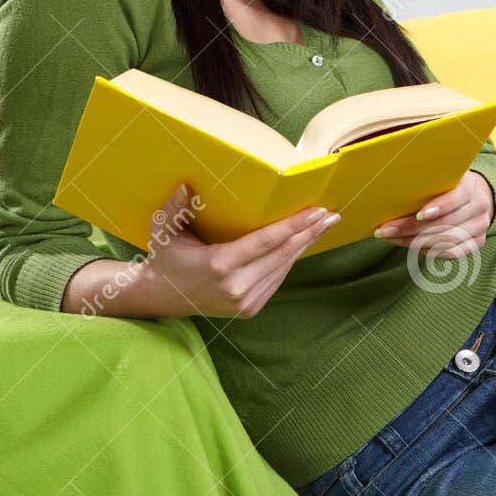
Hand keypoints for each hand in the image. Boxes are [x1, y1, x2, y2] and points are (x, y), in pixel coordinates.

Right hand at [142, 183, 339, 318]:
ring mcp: (245, 301)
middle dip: (310, 233)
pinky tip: (301, 244)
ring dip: (304, 246)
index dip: (295, 226)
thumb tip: (186, 186)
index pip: (266, 241)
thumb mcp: (163, 231)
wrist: (163, 298)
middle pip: (283, 254)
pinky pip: (277, 279)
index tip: (317, 212)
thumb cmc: (166, 258)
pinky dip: (290, 260)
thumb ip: (174, 209)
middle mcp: (236, 286)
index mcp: (219, 265)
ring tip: (322, 226)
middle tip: (332, 215)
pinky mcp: (251, 309)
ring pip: (284, 268)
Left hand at [373, 169, 493, 259]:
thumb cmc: (448, 185)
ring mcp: (480, 226)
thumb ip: (426, 183)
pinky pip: (451, 252)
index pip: (457, 198)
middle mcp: (479, 206)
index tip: (418, 215)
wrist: (474, 196)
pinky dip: (428, 251)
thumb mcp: (442, 177)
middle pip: (446, 223)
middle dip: (412, 228)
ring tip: (392, 238)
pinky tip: (410, 245)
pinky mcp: (478, 242)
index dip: (439, 207)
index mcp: (471, 186)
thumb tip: (392, 192)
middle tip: (386, 230)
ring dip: (414, 242)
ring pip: (446, 240)